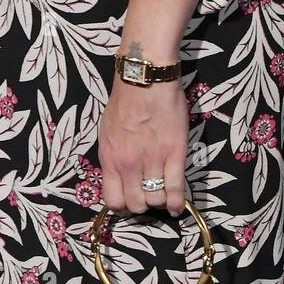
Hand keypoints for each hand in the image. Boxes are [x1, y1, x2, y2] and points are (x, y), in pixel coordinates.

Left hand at [98, 78, 188, 214]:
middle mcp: (129, 164)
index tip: (130, 200)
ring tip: (162, 193)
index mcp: (110, 158)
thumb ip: (112, 156)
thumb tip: (117, 174)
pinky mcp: (174, 155)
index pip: (113, 200)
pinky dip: (177, 203)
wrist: (144, 79)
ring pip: (156, 200)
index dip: (123, 205)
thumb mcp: (107, 131)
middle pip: (136, 205)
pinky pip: (176, 190)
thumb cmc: (124, 100)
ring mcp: (152, 161)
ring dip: (160, 201)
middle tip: (148, 195)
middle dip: (142, 205)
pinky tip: (177, 205)